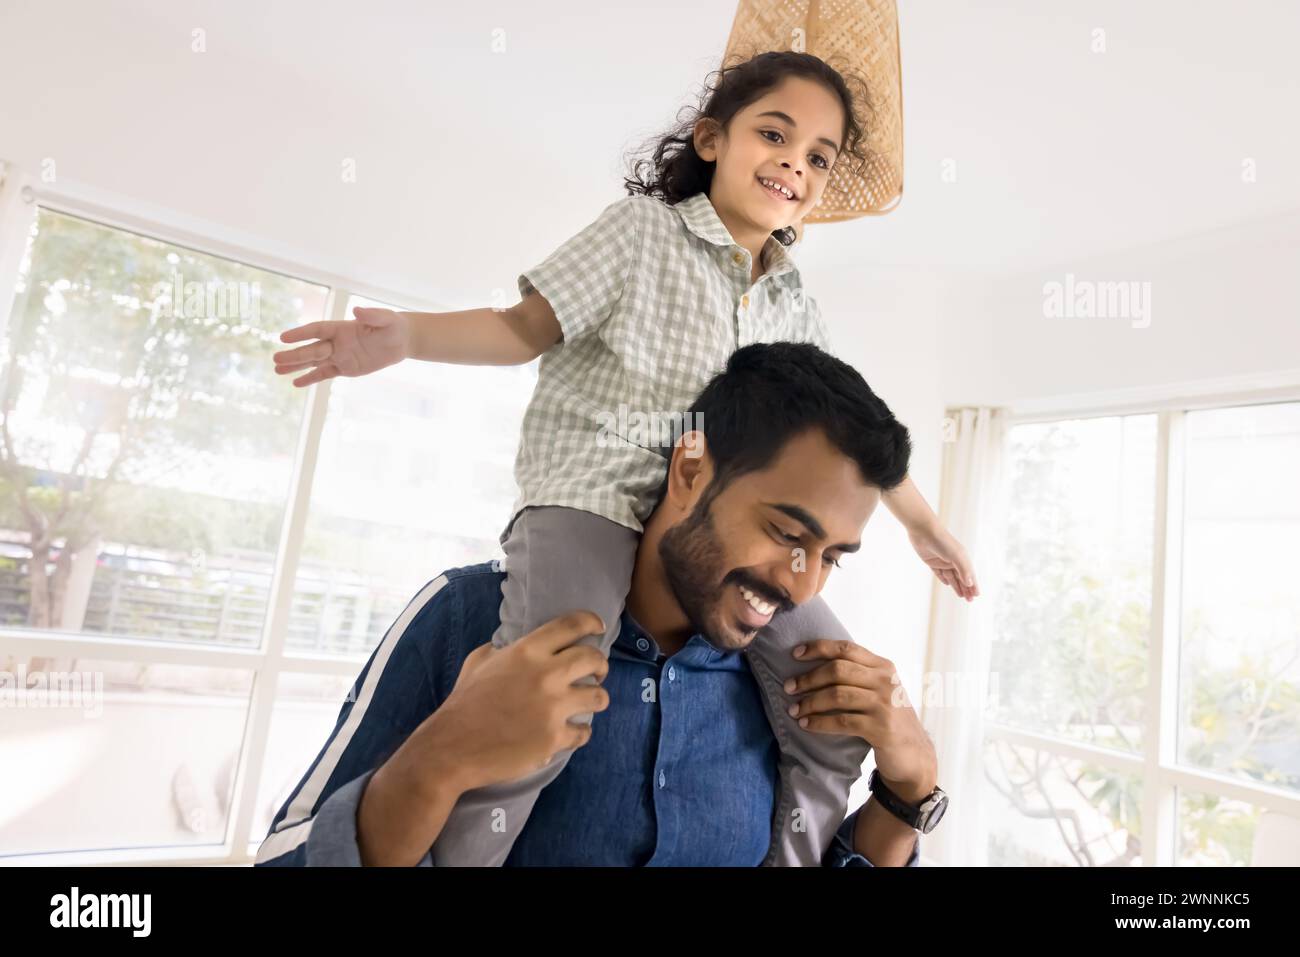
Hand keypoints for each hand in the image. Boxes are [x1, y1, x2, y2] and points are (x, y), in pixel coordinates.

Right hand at [272, 306, 410, 386]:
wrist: (400, 340)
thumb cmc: (393, 325)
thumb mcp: (386, 319)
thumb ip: (371, 315)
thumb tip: (356, 311)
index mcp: (342, 327)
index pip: (317, 330)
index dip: (301, 334)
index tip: (283, 337)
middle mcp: (336, 342)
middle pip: (312, 349)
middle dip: (294, 355)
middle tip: (275, 360)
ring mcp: (339, 355)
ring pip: (313, 362)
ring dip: (296, 366)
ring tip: (277, 370)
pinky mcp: (345, 368)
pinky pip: (325, 374)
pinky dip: (311, 379)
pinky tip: (296, 383)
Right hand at [419, 610, 611, 793]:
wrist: (452, 747)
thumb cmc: (463, 703)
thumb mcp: (479, 662)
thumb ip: (503, 648)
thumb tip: (516, 642)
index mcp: (527, 651)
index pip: (572, 625)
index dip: (592, 621)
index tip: (599, 627)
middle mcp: (545, 675)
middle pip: (593, 658)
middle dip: (600, 664)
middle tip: (597, 672)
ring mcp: (552, 708)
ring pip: (599, 696)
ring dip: (598, 698)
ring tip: (590, 702)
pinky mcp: (554, 738)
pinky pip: (584, 732)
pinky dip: (581, 732)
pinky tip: (574, 732)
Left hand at [785, 638, 936, 800]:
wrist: (914, 753)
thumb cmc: (889, 718)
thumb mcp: (880, 689)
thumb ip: (859, 675)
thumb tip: (815, 664)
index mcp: (884, 666)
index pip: (846, 648)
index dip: (818, 648)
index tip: (795, 654)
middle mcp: (886, 681)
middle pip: (838, 670)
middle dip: (808, 678)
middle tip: (788, 687)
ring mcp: (885, 704)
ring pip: (837, 695)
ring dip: (810, 702)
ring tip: (793, 710)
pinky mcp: (881, 728)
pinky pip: (842, 722)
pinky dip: (819, 723)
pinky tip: (806, 725)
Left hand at [908, 522, 978, 600]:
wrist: (923, 530)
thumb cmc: (942, 541)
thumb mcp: (955, 555)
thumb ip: (963, 569)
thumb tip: (970, 583)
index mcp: (962, 557)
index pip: (969, 575)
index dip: (973, 585)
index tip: (977, 595)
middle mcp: (953, 559)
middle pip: (961, 578)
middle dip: (966, 589)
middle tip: (970, 601)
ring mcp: (942, 561)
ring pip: (951, 577)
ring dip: (957, 586)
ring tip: (961, 597)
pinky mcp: (931, 561)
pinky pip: (939, 573)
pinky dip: (944, 578)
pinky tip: (948, 584)